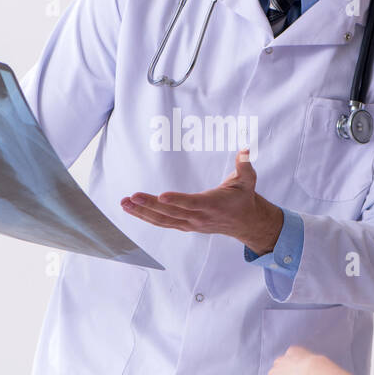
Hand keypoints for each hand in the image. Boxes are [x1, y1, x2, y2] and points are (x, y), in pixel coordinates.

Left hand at [119, 148, 282, 253]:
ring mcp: (190, 224)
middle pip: (171, 212)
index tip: (162, 196)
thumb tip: (245, 149)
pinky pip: (162, 222)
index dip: (178, 200)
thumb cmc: (243, 198)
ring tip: (125, 203)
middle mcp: (199, 217)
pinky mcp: (184, 225)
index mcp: (213, 205)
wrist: (244, 222)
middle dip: (150, 205)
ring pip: (163, 220)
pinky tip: (132, 209)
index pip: (193, 203)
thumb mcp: (248, 180)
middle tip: (132, 197)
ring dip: (142, 212)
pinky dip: (146, 217)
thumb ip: (245, 165)